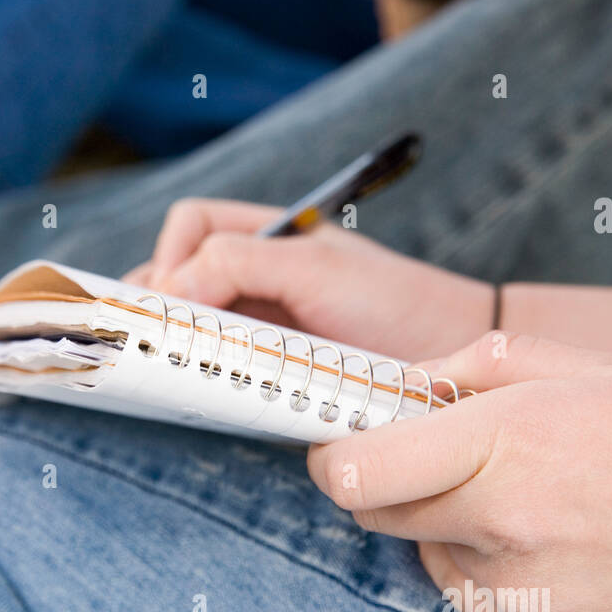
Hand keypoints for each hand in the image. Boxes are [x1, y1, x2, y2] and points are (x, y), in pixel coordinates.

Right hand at [125, 198, 493, 361]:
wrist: (452, 370)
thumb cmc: (397, 305)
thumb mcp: (316, 270)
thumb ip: (240, 262)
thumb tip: (169, 289)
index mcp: (269, 235)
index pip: (191, 226)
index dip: (171, 256)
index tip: (173, 301)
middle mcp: (259, 275)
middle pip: (178, 273)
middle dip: (160, 301)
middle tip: (159, 338)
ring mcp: (263, 322)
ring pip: (192, 321)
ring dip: (176, 338)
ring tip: (174, 362)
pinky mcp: (269, 368)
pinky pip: (217, 362)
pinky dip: (200, 370)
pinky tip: (202, 385)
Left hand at [307, 331, 611, 611]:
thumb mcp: (600, 366)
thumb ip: (484, 366)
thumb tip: (412, 381)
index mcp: (509, 441)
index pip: (357, 466)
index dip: (338, 450)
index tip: (348, 436)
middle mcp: (501, 525)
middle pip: (375, 511)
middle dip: (386, 480)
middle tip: (440, 455)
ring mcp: (519, 595)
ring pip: (425, 554)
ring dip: (447, 525)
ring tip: (532, 497)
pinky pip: (474, 599)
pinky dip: (490, 569)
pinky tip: (560, 543)